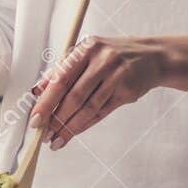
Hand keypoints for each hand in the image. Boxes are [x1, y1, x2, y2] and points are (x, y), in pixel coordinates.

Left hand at [28, 35, 167, 148]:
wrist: (153, 57)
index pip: (61, 78)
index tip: (34, 119)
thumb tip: (37, 91)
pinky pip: (102, 112)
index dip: (46, 101)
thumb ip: (63, 70)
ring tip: (56, 140)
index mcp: (87, 48)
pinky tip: (74, 132)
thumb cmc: (114, 56)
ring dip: (70, 127)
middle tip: (43, 135)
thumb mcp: (88, 54)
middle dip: (56, 118)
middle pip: (74, 95)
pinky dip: (86, 124)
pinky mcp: (127, 91)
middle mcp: (102, 60)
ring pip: (89, 107)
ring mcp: (117, 76)